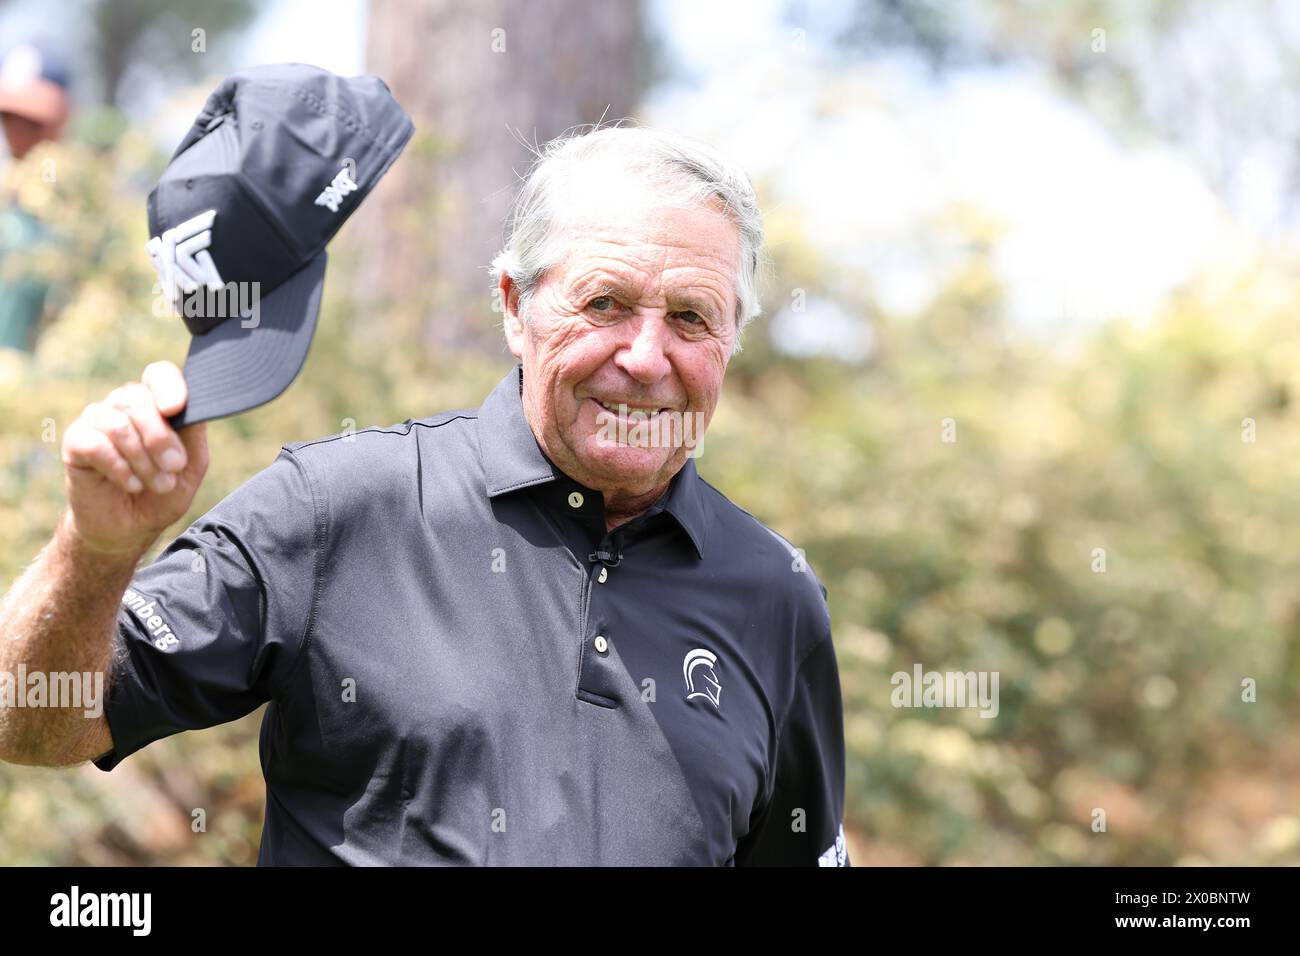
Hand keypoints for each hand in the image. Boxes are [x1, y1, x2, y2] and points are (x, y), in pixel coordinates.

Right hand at [60, 361, 208, 555]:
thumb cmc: (162, 492)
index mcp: (156, 404)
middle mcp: (125, 405)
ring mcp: (97, 420)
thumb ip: (193, 436)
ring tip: (156, 483)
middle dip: (160, 438)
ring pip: (118, 423)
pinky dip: (118, 467)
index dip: (168, 386)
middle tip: (173, 468)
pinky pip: (95, 444)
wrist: (130, 528)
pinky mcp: (75, 442)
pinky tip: (129, 483)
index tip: (176, 409)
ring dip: (143, 460)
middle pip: (138, 399)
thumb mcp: (191, 467)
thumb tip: (190, 410)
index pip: (159, 374)